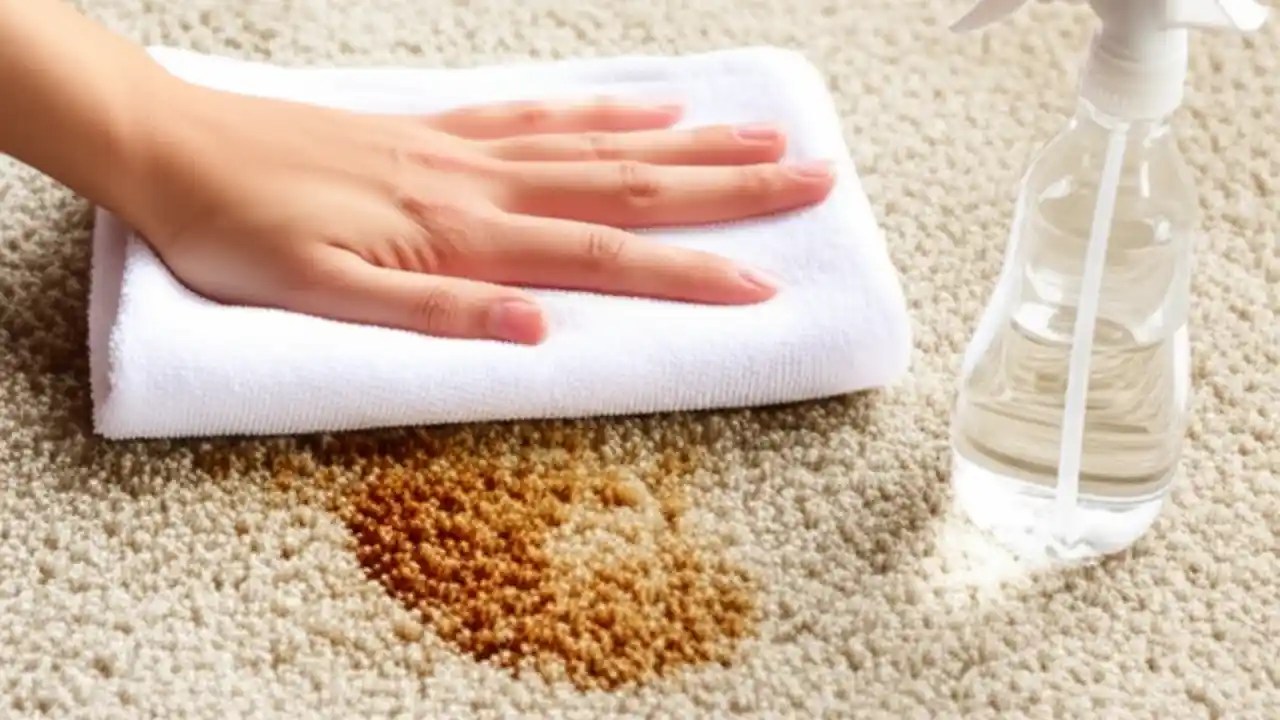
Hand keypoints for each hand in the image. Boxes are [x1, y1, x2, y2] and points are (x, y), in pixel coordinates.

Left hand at [128, 81, 834, 343]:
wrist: (177, 150)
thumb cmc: (242, 232)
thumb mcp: (323, 297)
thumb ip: (435, 313)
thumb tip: (539, 329)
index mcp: (461, 233)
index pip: (602, 254)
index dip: (688, 271)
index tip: (764, 283)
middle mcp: (481, 183)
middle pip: (629, 186)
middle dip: (729, 188)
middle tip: (812, 180)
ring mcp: (465, 150)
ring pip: (600, 145)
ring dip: (688, 144)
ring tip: (761, 136)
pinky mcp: (440, 131)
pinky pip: (539, 114)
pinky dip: (602, 112)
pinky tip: (646, 109)